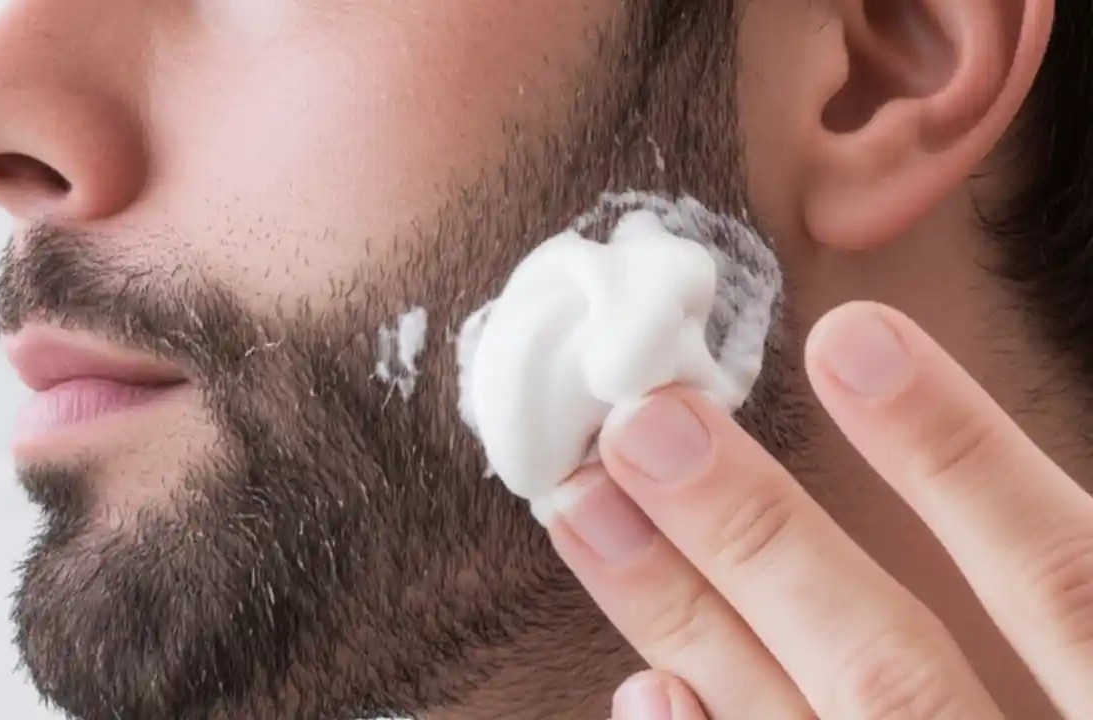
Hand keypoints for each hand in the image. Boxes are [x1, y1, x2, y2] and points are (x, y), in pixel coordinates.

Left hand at [549, 302, 1092, 718]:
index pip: (1072, 595)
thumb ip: (1083, 600)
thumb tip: (887, 552)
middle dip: (761, 543)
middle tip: (647, 419)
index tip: (849, 338)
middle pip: (893, 680)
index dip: (959, 465)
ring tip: (594, 507)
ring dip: (693, 627)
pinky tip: (647, 689)